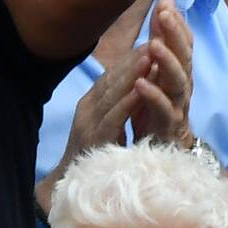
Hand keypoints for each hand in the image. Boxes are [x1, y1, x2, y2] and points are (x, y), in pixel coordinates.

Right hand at [36, 47, 152, 217]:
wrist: (71, 187)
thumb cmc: (92, 158)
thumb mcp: (104, 126)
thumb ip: (115, 107)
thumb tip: (132, 85)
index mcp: (90, 105)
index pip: (111, 76)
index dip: (131, 58)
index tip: (151, 41)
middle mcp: (87, 110)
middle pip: (112, 79)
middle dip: (134, 59)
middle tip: (156, 39)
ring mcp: (89, 125)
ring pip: (113, 93)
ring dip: (133, 73)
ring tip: (152, 55)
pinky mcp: (95, 141)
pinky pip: (113, 118)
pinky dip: (128, 102)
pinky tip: (142, 89)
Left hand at [131, 0, 193, 147]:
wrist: (162, 147)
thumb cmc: (158, 106)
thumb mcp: (158, 69)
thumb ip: (161, 39)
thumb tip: (164, 4)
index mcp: (179, 70)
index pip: (183, 42)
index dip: (176, 22)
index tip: (165, 2)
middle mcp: (182, 84)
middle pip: (184, 56)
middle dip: (175, 33)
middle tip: (164, 14)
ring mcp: (178, 104)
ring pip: (178, 80)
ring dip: (167, 61)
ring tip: (153, 45)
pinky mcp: (169, 124)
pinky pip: (163, 108)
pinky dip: (153, 94)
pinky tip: (141, 82)